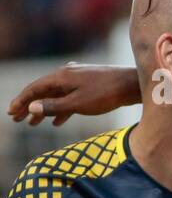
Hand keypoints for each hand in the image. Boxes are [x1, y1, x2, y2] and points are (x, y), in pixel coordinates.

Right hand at [8, 63, 141, 126]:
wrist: (133, 85)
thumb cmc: (106, 94)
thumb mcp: (77, 104)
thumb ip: (54, 106)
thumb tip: (32, 107)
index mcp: (60, 77)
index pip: (34, 89)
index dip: (20, 101)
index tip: (11, 113)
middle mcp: (66, 74)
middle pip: (42, 92)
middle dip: (29, 106)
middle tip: (16, 119)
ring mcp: (78, 79)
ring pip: (56, 96)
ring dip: (44, 109)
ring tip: (33, 123)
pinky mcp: (89, 85)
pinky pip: (69, 98)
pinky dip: (61, 109)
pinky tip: (57, 122)